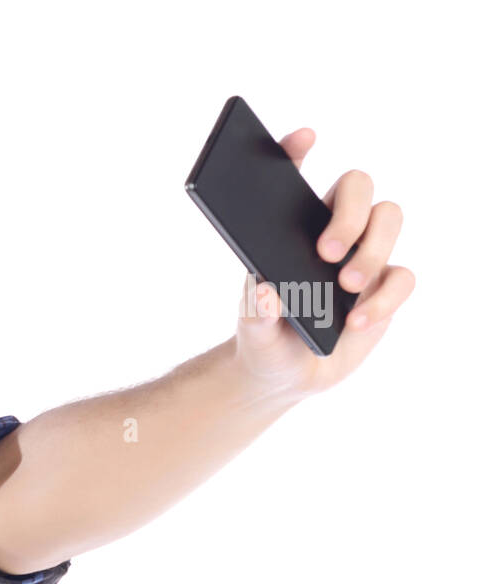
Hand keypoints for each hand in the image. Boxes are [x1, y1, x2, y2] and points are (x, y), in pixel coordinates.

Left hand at [233, 127, 415, 400]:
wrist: (285, 376)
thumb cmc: (264, 340)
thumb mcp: (251, 333)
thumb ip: (255, 316)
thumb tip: (267, 292)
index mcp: (290, 227)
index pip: (292, 174)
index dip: (296, 150)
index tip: (303, 138)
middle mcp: (332, 230)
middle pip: (358, 186)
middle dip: (348, 212)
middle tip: (325, 251)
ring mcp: (363, 255)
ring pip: (389, 218)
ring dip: (371, 250)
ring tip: (344, 286)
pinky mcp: (385, 288)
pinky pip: (402, 277)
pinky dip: (383, 299)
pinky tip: (355, 321)